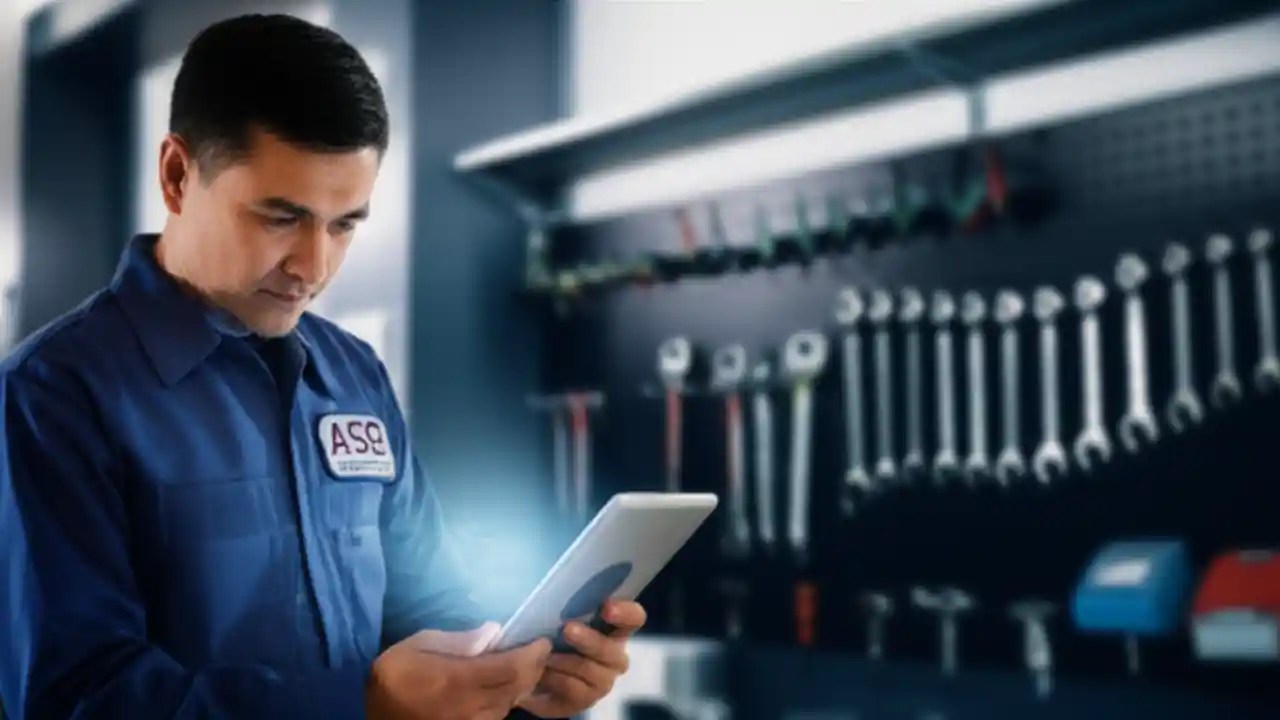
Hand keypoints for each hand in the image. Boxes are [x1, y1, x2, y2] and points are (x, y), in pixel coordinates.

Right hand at [366, 622, 551, 719]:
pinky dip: (506, 701)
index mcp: (458, 680)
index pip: (512, 669)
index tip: (542, 641)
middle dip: (534, 669)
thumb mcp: (420, 644)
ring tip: (523, 666)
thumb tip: (495, 632)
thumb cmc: (394, 672)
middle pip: (517, 689)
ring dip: (521, 686)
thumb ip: (460, 640)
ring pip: (510, 705)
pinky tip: (503, 688)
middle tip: (538, 651)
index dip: (534, 655)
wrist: (370, 711)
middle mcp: (469, 707)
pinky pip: (497, 717)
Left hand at [517, 600, 646, 717]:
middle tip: (567, 629)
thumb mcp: (547, 615)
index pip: (634, 618)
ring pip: (594, 672)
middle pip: (613, 650)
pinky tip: (542, 672)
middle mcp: (613, 654)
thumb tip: (550, 608)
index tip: (606, 607)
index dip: (626, 613)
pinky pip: (577, 692)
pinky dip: (557, 680)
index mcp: (611, 627)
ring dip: (567, 661)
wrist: (522, 673)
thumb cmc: (542, 634)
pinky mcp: (586, 700)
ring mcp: (602, 680)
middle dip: (590, 640)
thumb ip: (556, 608)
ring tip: (545, 654)